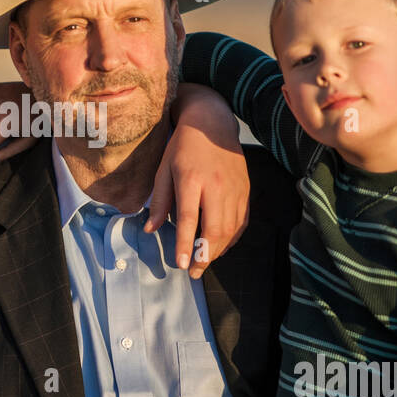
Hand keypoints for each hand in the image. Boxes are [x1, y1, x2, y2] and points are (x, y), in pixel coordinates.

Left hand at [145, 85, 249, 278]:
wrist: (212, 123)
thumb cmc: (183, 146)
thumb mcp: (164, 170)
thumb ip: (160, 201)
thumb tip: (151, 229)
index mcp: (191, 179)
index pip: (189, 219)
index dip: (186, 244)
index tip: (182, 265)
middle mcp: (216, 185)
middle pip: (215, 229)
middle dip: (205, 256)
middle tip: (194, 273)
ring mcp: (234, 188)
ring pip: (230, 229)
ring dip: (218, 251)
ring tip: (204, 262)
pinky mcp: (245, 190)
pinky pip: (241, 221)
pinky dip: (232, 239)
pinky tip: (221, 247)